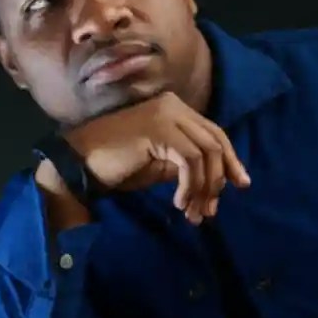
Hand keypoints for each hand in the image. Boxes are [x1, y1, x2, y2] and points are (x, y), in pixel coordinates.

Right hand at [62, 92, 250, 223]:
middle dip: (221, 177)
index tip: (239, 185)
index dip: (230, 160)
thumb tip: (213, 178)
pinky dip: (191, 185)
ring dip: (204, 188)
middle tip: (213, 209)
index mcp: (173, 108)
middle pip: (216, 140)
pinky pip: (190, 160)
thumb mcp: (157, 165)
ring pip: (206, 153)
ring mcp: (166, 114)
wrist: (78, 163)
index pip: (213, 133)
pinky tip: (180, 202)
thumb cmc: (113, 165)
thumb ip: (184, 164)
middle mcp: (173, 105)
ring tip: (192, 212)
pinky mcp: (159, 129)